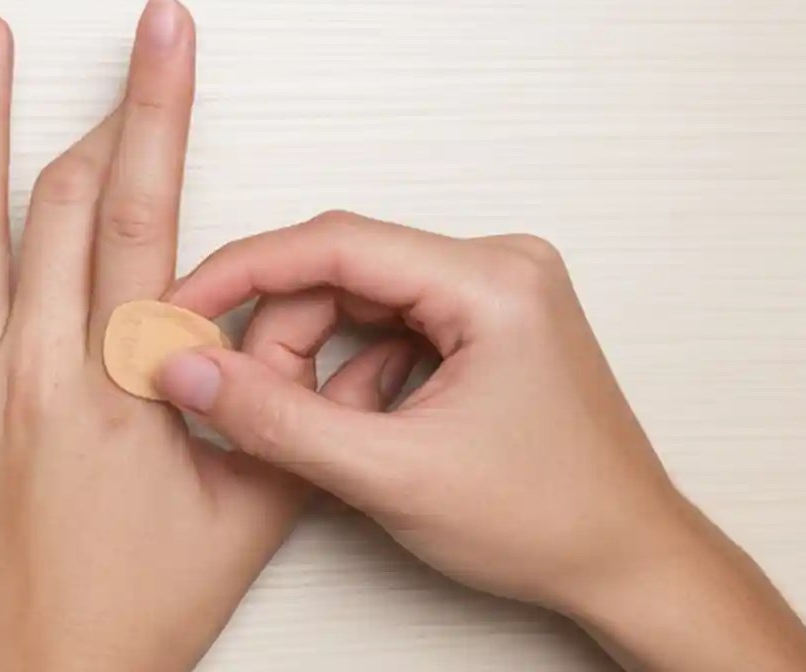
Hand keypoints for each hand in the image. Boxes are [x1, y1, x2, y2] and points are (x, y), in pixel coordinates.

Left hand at [0, 0, 307, 671]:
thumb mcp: (247, 519)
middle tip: (122, 45)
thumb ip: (281, 419)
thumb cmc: (126, 621)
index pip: (148, 219)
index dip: (159, 114)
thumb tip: (302, 342)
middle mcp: (33, 373)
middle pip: (64, 204)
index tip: (164, 44)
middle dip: (103, 111)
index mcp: (119, 391)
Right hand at [157, 212, 805, 671]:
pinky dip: (351, 370)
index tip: (180, 307)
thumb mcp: (391, 475)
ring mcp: (494, 293)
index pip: (333, 243)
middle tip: (240, 396)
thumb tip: (189, 371)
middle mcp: (498, 267)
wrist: (626, 562)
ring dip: (314, 358)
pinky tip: (353, 423)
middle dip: (281, 334)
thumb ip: (275, 419)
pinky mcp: (485, 323)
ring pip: (358, 300)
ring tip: (306, 423)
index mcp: (492, 281)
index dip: (241, 273)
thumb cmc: (549, 520)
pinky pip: (389, 325)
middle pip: (341, 271)